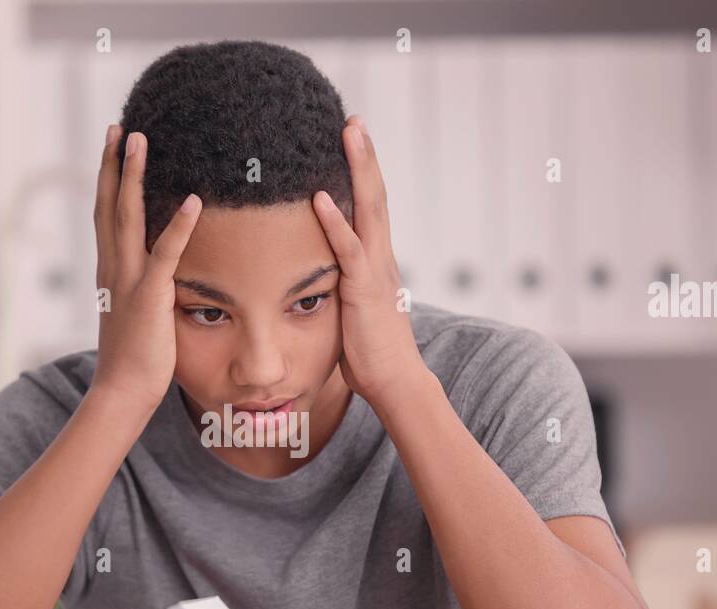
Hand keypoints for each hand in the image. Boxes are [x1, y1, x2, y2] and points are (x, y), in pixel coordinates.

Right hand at [90, 125, 202, 407]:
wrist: (122, 392)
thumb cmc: (135, 362)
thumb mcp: (136, 317)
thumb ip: (144, 291)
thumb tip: (158, 281)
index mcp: (109, 273)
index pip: (106, 216)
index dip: (109, 179)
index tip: (113, 147)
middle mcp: (112, 269)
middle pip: (109, 204)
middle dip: (114, 163)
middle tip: (120, 126)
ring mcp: (128, 281)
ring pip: (127, 216)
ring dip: (134, 175)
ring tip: (141, 139)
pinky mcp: (149, 297)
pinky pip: (165, 253)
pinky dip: (179, 225)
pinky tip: (194, 200)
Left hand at [312, 115, 427, 408]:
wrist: (395, 382)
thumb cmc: (370, 353)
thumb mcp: (351, 310)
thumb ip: (340, 287)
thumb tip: (321, 279)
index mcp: (377, 260)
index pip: (371, 206)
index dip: (364, 172)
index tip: (353, 140)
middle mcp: (381, 257)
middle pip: (375, 195)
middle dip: (364, 155)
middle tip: (353, 119)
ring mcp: (374, 271)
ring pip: (368, 209)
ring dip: (358, 170)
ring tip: (348, 133)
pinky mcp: (363, 291)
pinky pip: (348, 250)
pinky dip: (335, 222)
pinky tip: (321, 197)